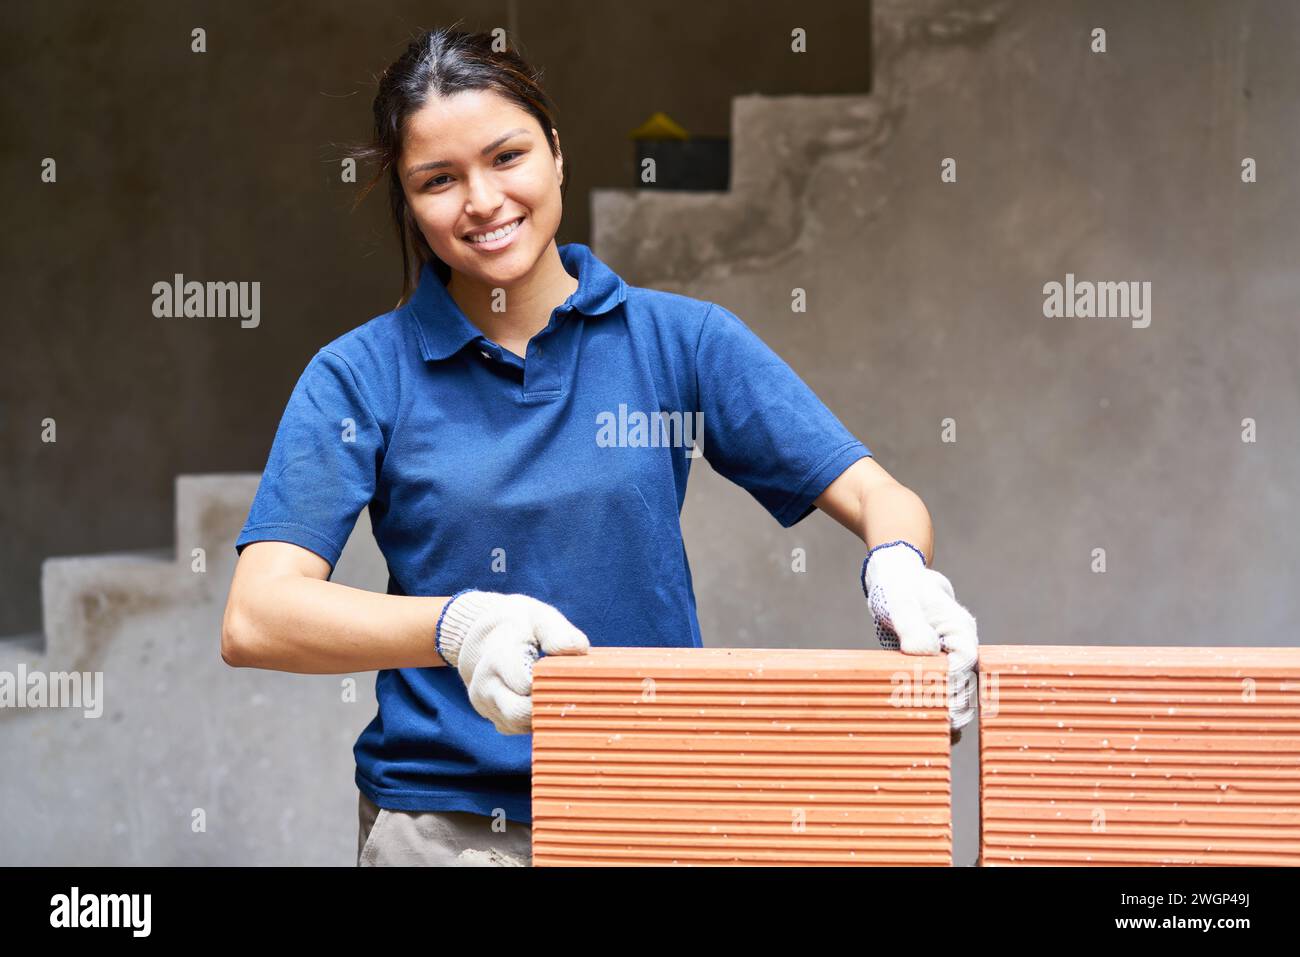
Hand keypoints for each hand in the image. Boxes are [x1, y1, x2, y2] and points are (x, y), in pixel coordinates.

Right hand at [435, 590, 589, 733]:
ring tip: (557, 695)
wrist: (486, 637)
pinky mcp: (494, 718)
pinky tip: (544, 702)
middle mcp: (486, 685)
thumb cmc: (520, 626)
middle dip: (546, 707)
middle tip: (569, 695)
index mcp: (498, 657)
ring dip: (541, 715)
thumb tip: (578, 648)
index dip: (547, 684)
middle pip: (518, 713)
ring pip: (519, 726)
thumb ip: (557, 632)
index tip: (565, 678)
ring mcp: (487, 705)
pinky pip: (517, 729)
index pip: (522, 683)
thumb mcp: (537, 618)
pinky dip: (534, 721)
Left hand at [861, 542, 978, 729]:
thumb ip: (911, 623)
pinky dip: (936, 708)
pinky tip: (923, 725)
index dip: (951, 686)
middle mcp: (961, 647)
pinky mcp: (937, 667)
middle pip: (965, 685)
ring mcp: (951, 658)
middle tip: (933, 729)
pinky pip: (942, 691)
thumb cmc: (900, 587)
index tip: (934, 704)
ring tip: (931, 735)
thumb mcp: (900, 600)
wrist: (898, 580)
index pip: (964, 665)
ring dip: (946, 713)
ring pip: (958, 693)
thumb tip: (922, 652)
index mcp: (960, 630)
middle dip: (951, 707)